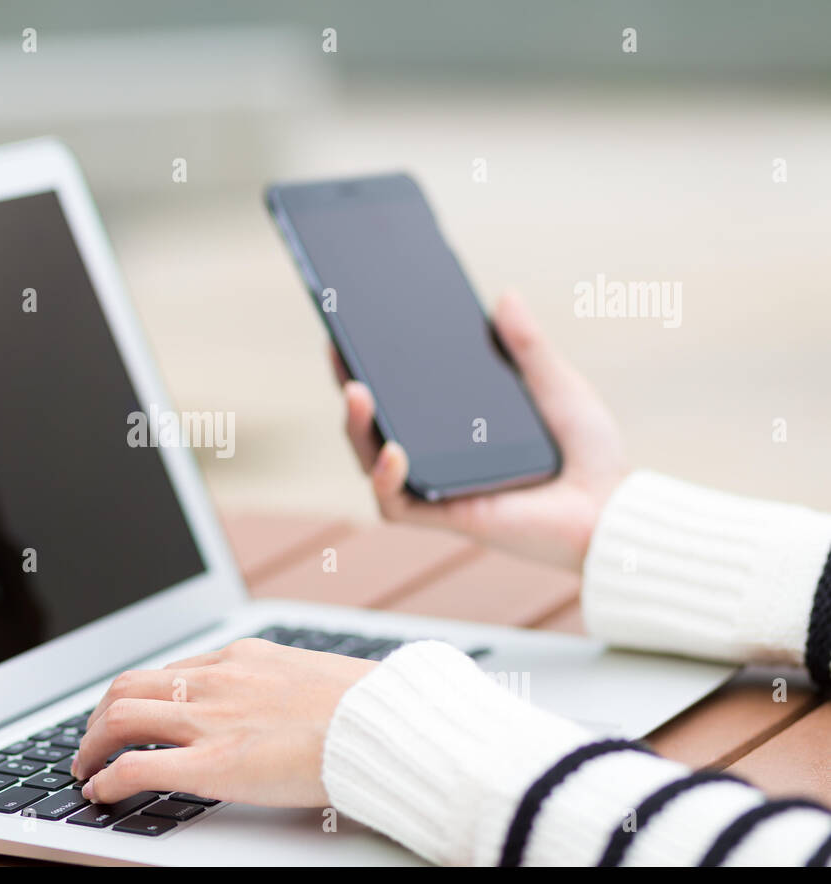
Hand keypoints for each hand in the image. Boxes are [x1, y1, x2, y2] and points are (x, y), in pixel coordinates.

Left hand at [71, 638, 375, 805]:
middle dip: (101, 716)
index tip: (132, 715)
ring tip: (86, 768)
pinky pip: (137, 766)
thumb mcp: (317, 680)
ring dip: (91, 744)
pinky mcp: (212, 765)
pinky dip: (107, 779)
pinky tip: (100, 792)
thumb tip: (287, 706)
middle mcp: (216, 680)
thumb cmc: (368, 708)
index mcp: (243, 658)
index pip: (170, 670)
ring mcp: (210, 719)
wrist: (387, 726)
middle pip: (130, 686)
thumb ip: (285, 689)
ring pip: (120, 716)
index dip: (139, 696)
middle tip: (94, 743)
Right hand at [335, 290, 626, 569]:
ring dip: (357, 427)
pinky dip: (385, 477)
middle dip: (350, 386)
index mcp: (456, 423)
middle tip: (341, 349)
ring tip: (358, 391)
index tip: (349, 327)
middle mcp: (438, 454)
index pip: (399, 391)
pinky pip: (394, 502)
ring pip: (370, 460)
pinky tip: (394, 450)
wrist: (614, 507)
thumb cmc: (590, 453)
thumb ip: (528, 346)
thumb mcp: (556, 383)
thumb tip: (505, 296)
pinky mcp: (445, 515)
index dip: (368, 362)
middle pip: (374, 423)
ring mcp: (437, 486)